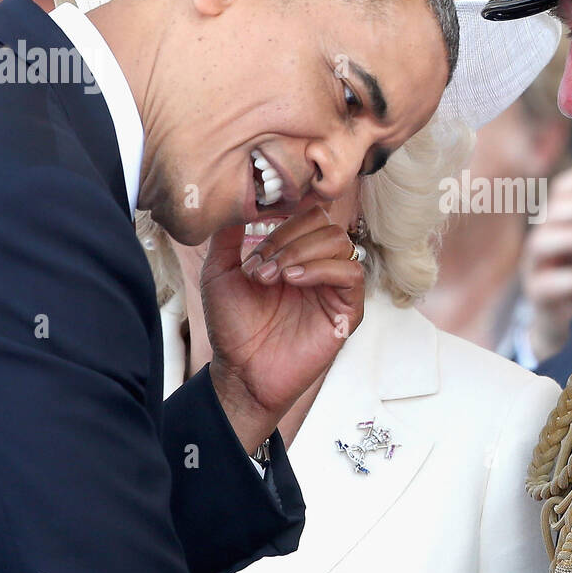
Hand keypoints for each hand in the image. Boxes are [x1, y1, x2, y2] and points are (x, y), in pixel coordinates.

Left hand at [201, 208, 364, 453]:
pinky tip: (293, 281)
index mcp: (293, 254)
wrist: (241, 371)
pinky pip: (351, 273)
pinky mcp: (348, 309)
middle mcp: (317, 266)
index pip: (305, 213)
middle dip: (288, 238)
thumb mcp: (220, 273)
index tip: (256, 235)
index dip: (283, 217)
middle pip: (324, 222)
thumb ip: (227, 236)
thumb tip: (235, 200)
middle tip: (261, 267)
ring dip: (301, 252)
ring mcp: (334, 287)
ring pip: (339, 241)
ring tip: (273, 277)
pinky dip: (321, 269)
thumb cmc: (233, 327)